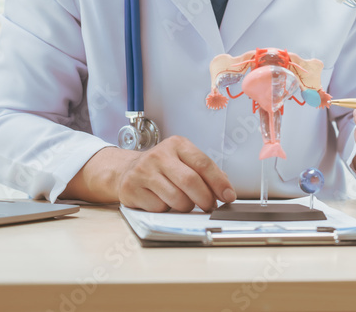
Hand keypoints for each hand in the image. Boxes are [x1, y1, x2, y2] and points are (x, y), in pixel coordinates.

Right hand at [64, 136, 235, 211]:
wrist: (126, 170)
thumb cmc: (162, 167)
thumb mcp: (184, 160)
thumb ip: (205, 172)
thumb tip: (226, 189)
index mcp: (177, 144)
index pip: (203, 163)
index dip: (219, 183)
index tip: (228, 196)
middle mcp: (159, 155)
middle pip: (190, 182)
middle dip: (205, 199)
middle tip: (209, 206)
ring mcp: (143, 171)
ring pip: (176, 198)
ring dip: (186, 207)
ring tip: (184, 203)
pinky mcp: (132, 188)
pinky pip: (159, 208)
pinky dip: (166, 210)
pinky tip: (162, 201)